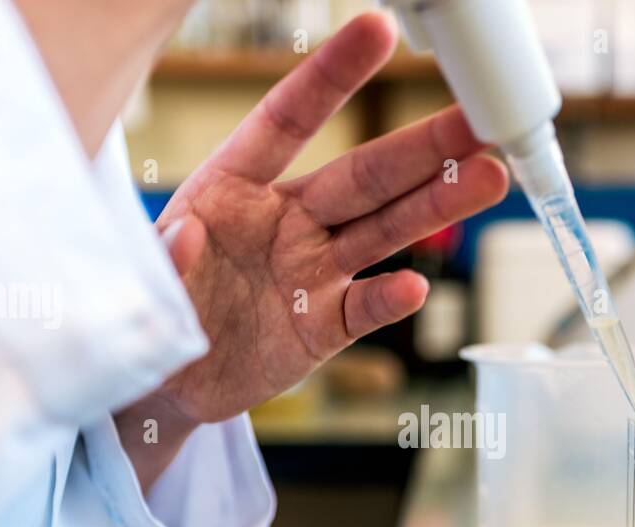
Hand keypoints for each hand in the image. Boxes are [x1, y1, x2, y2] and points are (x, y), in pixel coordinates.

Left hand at [117, 12, 508, 489]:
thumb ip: (167, 259)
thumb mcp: (146, 283)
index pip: (287, 122)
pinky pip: (363, 308)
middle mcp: (284, 221)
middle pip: (362, 176)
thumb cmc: (158, 313)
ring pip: (381, 231)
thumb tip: (189, 234)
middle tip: (478, 118)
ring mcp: (311, 271)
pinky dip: (388, 299)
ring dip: (435, 206)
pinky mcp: (324, 326)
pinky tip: (416, 286)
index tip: (378, 31)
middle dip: (422, 146)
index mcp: (234, 188)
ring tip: (488, 177)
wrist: (172, 384)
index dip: (332, 78)